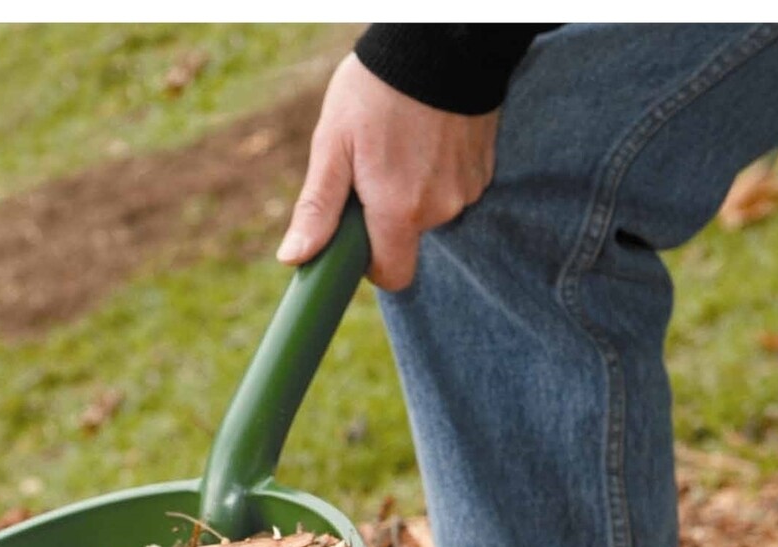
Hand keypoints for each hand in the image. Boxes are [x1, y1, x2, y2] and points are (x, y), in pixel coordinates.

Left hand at [277, 54, 499, 290]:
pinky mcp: (484, 169)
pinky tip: (426, 136)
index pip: (392, 275)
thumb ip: (317, 208)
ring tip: (400, 142)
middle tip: (373, 167)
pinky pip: (453, 189)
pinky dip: (436, 173)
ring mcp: (466, 190)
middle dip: (386, 217)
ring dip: (412, 192)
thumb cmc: (377, 89)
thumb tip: (293, 258)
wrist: (440, 40)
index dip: (371, 263)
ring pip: (431, 212)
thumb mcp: (334, 145)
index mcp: (398, 213)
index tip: (357, 232)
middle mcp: (439, 210)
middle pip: (408, 240)